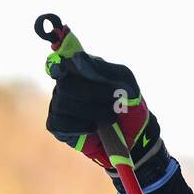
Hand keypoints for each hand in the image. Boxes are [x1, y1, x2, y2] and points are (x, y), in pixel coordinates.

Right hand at [45, 51, 162, 173]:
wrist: (135, 134)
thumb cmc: (128, 103)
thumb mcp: (125, 81)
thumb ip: (103, 69)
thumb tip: (77, 58)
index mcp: (80, 70)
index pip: (61, 63)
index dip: (59, 66)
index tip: (64, 68)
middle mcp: (65, 86)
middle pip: (65, 85)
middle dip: (92, 94)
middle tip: (112, 101)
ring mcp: (59, 106)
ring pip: (63, 104)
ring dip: (92, 112)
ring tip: (110, 118)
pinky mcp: (59, 126)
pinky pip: (60, 123)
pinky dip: (80, 126)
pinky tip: (93, 127)